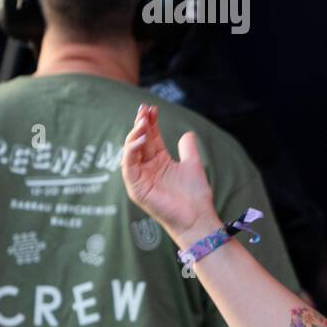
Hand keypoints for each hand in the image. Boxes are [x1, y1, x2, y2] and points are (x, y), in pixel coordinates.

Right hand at [120, 103, 220, 245]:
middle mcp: (147, 169)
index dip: (150, 123)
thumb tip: (187, 133)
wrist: (198, 218)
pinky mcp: (136, 188)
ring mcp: (140, 178)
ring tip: (142, 122)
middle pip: (139, 142)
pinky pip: (128, 167)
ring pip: (130, 152)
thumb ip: (188, 149)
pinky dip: (131, 151)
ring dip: (135, 135)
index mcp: (159, 163)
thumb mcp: (192, 166)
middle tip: (144, 109)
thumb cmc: (195, 196)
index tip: (152, 108)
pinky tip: (141, 139)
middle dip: (140, 124)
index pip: (151, 138)